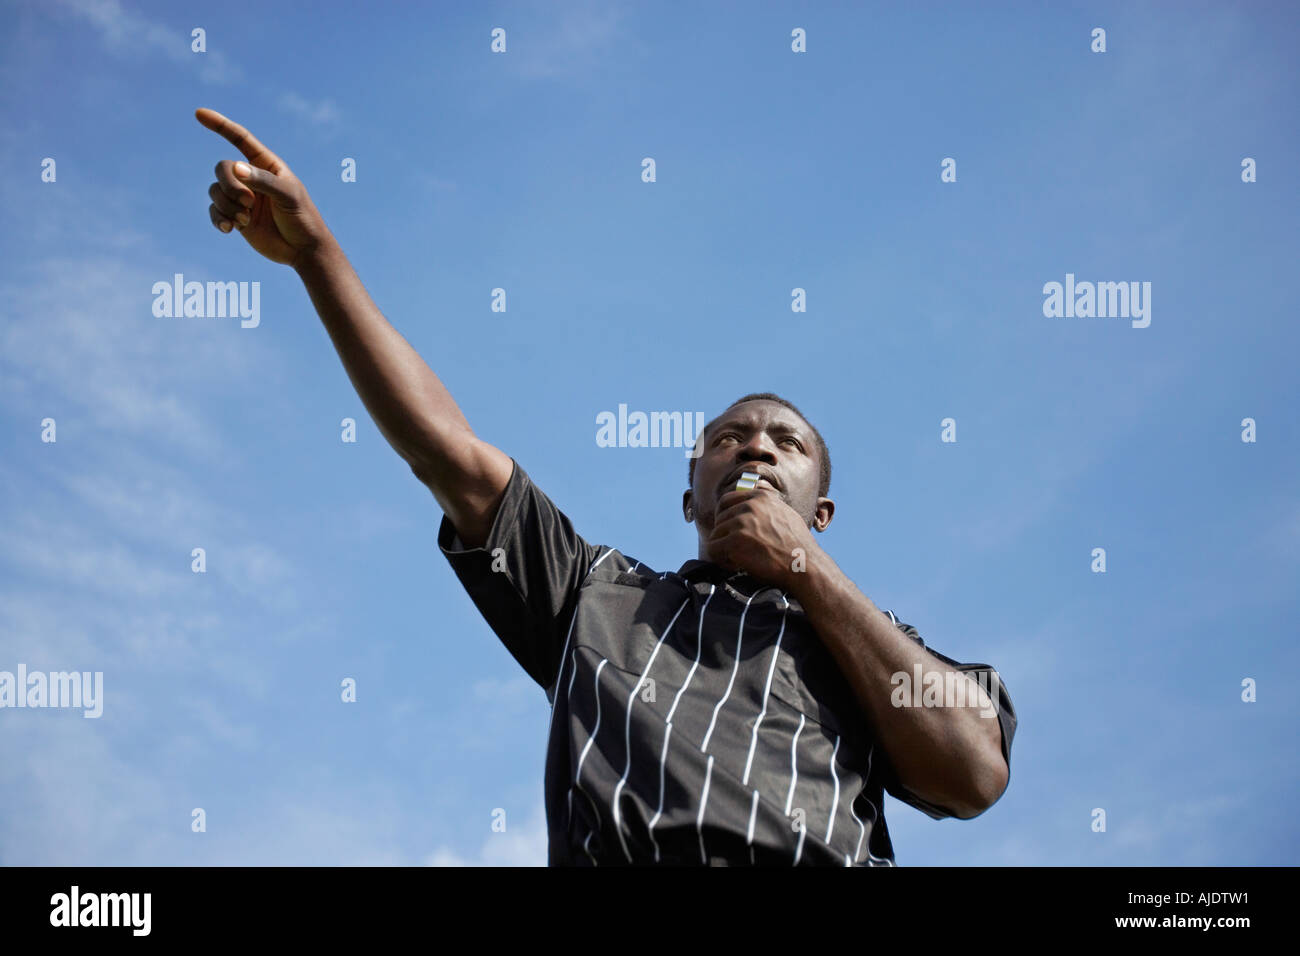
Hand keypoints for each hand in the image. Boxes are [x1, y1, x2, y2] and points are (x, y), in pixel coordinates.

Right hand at [195, 107, 331, 265]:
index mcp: (266, 165)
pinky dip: (218, 218)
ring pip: (215, 190)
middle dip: (230, 185)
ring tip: (246, 219)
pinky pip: (214, 210)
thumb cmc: (302, 218)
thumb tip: (237, 169)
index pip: (240, 139)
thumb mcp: (288, 196)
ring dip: (227, 205)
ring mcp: (242, 197)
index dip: (220, 125)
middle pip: (222, 168)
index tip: (199, 113)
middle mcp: (251, 178)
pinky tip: (230, 229)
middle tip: (249, 203)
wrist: (303, 250)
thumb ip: (264, 181)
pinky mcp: (235, 216)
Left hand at [706, 486, 818, 592]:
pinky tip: (737, 565)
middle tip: (738, 551)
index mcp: (760, 497)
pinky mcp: (735, 541)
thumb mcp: (784, 513)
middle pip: (719, 520)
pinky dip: (721, 561)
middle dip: (725, 536)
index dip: (724, 518)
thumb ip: (765, 507)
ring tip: (741, 559)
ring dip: (724, 550)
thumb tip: (747, 505)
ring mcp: (741, 523)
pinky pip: (713, 551)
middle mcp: (749, 506)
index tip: (730, 532)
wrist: (805, 565)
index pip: (725, 501)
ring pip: (715, 536)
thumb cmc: (798, 545)